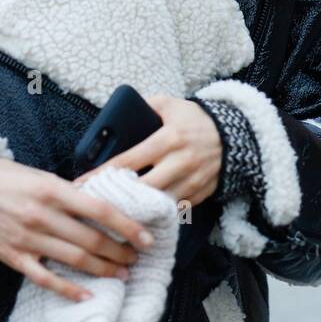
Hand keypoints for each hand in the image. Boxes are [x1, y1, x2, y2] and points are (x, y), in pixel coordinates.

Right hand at [0, 155, 154, 302]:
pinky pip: (45, 278)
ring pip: (74, 260)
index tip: (146, 237)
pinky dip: (68, 289)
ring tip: (123, 273)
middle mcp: (41, 215)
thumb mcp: (38, 175)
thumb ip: (67, 191)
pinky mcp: (13, 256)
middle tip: (138, 257)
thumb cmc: (3, 177)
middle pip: (91, 239)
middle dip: (120, 251)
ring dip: (103, 269)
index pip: (99, 210)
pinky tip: (87, 295)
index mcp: (51, 189)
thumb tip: (100, 204)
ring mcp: (26, 238)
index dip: (126, 226)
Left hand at [72, 95, 222, 209]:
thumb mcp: (171, 105)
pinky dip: (156, 213)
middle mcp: (181, 162)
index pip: (130, 160)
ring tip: (112, 213)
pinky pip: (173, 209)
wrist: (236, 136)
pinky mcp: (200, 194)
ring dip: (136, 209)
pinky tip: (138, 216)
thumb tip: (116, 117)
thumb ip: (144, 106)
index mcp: (169, 139)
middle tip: (95, 202)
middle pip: (143, 188)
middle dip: (118, 197)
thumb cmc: (196, 119)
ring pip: (158, 204)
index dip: (104, 173)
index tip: (84, 183)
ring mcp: (192, 181)